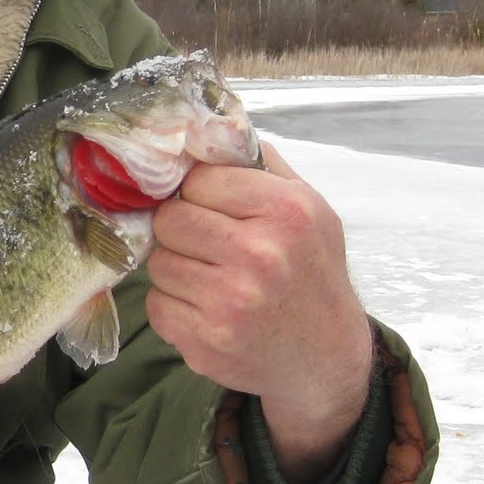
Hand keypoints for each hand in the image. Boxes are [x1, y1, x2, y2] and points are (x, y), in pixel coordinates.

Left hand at [146, 143, 374, 483]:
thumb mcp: (311, 207)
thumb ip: (262, 165)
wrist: (326, 357)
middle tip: (206, 242)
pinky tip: (207, 308)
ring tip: (211, 277)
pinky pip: (158, 305)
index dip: (199, 192)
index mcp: (285, 212)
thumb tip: (210, 127)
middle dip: (181, 228)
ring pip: (158, 262)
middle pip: (170, 218)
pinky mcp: (206, 343)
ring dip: (176, 268)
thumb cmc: (313, 272)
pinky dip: (175, 306)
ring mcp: (229, 303)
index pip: (198, 179)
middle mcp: (258, 255)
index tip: (213, 206)